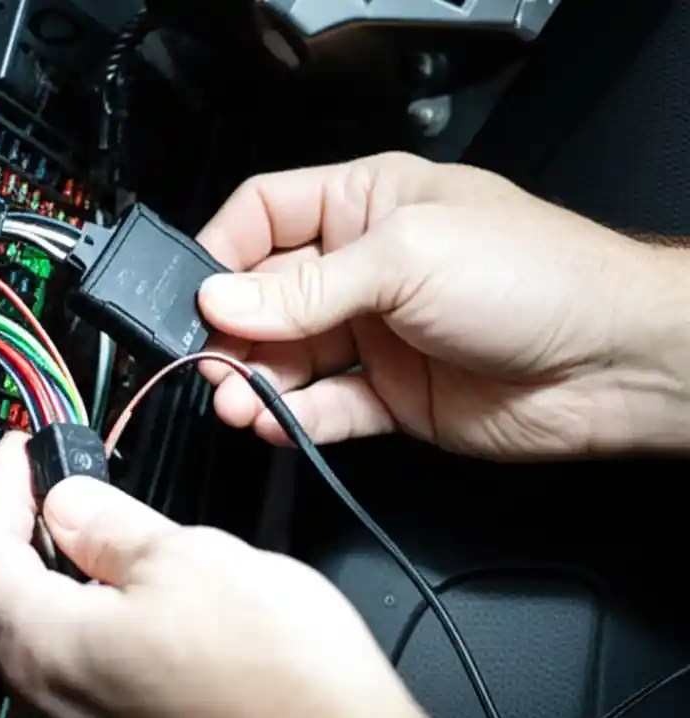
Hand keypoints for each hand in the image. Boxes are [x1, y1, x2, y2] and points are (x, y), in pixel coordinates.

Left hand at [0, 433, 422, 717]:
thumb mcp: (186, 561)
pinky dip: (88, 608)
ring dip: (56, 565)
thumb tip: (68, 500)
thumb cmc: (276, 680)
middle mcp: (46, 696)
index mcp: (45, 647)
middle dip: (23, 521)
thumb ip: (109, 526)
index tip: (20, 447)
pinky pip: (80, 658)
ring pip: (41, 626)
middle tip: (54, 472)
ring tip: (95, 518)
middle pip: (1, 590)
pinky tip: (126, 586)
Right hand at [196, 152, 689, 457]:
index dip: (222, 250)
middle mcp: (364, 268)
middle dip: (232, 327)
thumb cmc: (540, 277)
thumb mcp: (405, 258)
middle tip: (207, 356)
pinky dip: (292, 417)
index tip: (193, 291)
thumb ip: (305, 287)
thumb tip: (223, 297)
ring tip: (234, 398)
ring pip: (289, 357)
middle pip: (266, 294)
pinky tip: (272, 420)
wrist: (617, 363)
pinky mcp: (391, 396)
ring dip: (254, 379)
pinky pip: (324, 406)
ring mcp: (377, 334)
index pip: (265, 214)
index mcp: (367, 204)